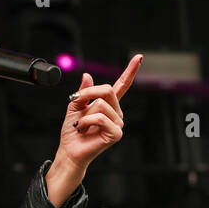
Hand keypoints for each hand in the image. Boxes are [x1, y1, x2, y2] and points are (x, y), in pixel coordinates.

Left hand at [45, 55, 142, 205]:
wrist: (69, 150)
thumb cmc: (72, 131)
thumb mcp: (74, 105)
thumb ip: (83, 91)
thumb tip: (87, 76)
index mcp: (108, 104)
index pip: (122, 85)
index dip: (130, 71)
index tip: (139, 57)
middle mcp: (116, 112)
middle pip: (107, 90)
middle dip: (88, 95)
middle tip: (78, 105)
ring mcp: (118, 123)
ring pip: (101, 104)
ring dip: (84, 114)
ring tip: (81, 125)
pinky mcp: (116, 133)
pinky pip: (100, 118)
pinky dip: (87, 122)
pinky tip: (83, 129)